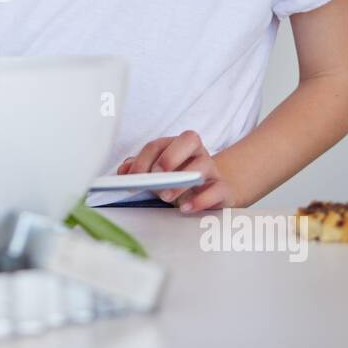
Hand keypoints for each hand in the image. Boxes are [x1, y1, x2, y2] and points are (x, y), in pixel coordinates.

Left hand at [115, 130, 235, 212]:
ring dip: (181, 181)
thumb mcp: (160, 175)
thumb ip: (141, 169)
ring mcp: (213, 169)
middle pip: (189, 139)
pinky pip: (216, 190)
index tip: (133, 176)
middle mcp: (198, 152)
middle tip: (154, 177)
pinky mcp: (223, 189)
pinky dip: (201, 200)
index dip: (144, 158)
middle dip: (168, 157)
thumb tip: (124, 170)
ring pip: (203, 165)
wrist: (213, 194)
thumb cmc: (182, 181)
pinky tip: (185, 208)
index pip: (160, 143)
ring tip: (165, 197)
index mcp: (179, 145)